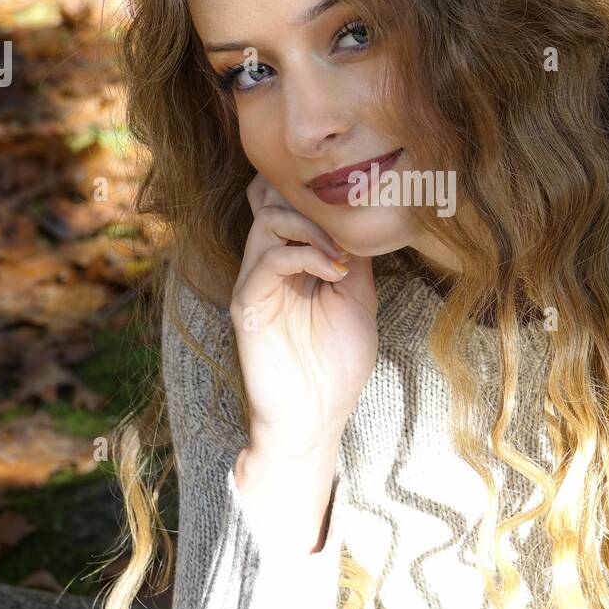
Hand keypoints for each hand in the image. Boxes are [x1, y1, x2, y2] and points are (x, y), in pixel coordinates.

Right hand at [229, 173, 378, 455]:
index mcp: (293, 258)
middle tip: (348, 230)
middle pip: (273, 198)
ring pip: (269, 219)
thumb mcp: (358, 296)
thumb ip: (352, 254)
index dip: (317, 192)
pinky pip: (268, 257)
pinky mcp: (247, 302)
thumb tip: (360, 214)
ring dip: (313, 227)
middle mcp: (268, 263)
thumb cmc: (337, 363)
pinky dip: (305, 254)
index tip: (358, 208)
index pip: (288, 201)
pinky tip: (334, 271)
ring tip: (342, 258)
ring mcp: (255, 280)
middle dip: (313, 201)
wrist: (316, 416)